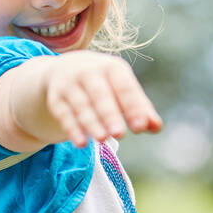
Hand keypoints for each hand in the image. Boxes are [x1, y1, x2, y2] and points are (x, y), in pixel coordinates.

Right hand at [42, 52, 162, 148]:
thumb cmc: (103, 83)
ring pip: (81, 105)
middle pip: (100, 94)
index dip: (133, 107)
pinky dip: (72, 129)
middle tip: (119, 133)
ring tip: (103, 139)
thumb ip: (139, 108)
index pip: (124, 87)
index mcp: (112, 68)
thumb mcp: (121, 89)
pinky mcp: (56, 98)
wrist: (64, 69)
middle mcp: (89, 72)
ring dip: (91, 123)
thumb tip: (156, 127)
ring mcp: (70, 84)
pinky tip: (81, 143)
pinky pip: (64, 114)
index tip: (141, 127)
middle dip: (109, 114)